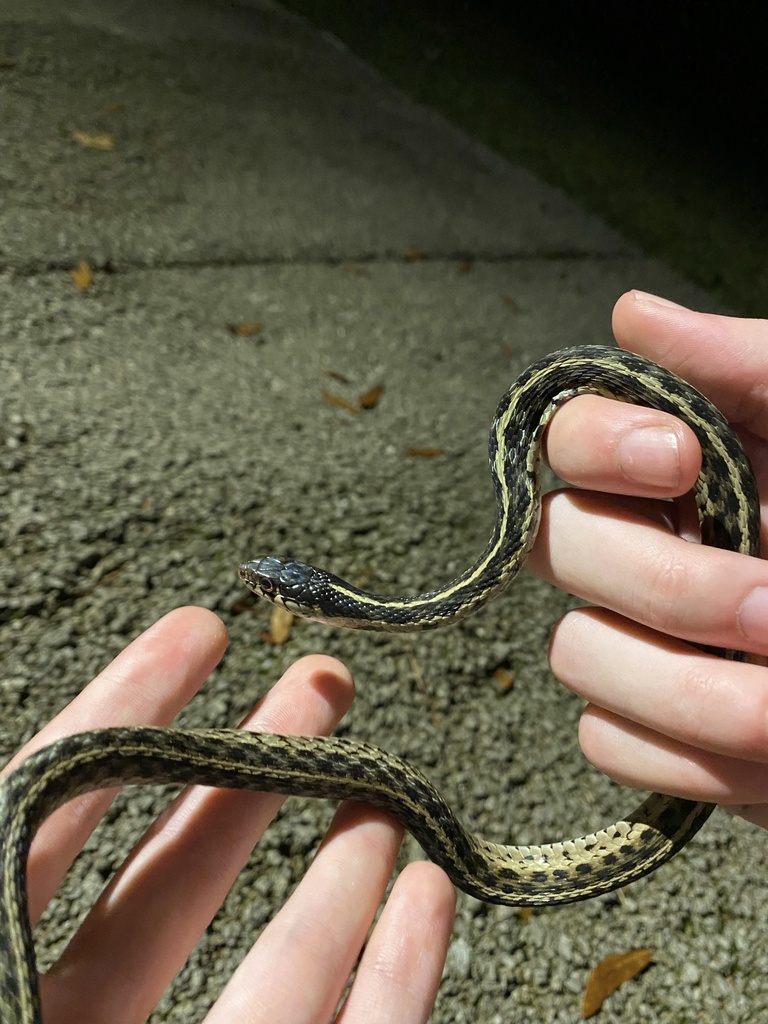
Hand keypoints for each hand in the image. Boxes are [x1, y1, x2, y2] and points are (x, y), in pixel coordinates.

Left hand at [1, 608, 454, 1022]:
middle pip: (177, 876)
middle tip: (317, 687)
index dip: (125, 711)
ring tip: (384, 792)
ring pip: (277, 968)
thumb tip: (37, 767)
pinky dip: (395, 979)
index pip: (48, 812)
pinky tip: (424, 903)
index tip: (198, 632)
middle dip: (255, 764)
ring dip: (342, 874)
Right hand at [530, 291, 767, 830]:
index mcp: (682, 468)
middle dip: (667, 584)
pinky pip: (607, 741)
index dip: (597, 443)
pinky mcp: (658, 731)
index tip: (683, 457)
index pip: (566, 435)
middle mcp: (645, 544)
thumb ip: (753, 366)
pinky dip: (682, 754)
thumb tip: (634, 313)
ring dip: (683, 688)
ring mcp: (644, 640)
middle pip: (560, 545)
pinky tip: (763, 757)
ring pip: (575, 653)